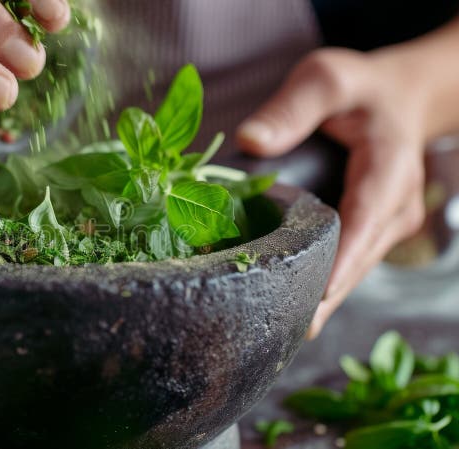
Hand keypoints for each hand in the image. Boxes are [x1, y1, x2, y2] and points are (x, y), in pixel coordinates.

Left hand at [237, 48, 427, 337]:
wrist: (397, 99)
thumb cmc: (360, 90)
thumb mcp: (326, 79)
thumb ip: (292, 108)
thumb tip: (251, 142)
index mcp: (389, 170)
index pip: (364, 223)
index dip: (337, 261)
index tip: (313, 297)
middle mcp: (396, 207)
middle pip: (357, 262)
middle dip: (320, 296)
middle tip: (275, 327)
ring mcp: (388, 226)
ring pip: (353, 272)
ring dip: (319, 298)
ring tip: (274, 328)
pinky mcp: (374, 234)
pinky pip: (348, 266)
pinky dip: (321, 284)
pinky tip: (287, 305)